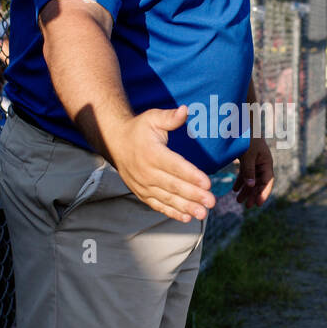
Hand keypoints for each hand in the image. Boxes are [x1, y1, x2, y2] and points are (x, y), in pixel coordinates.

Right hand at [107, 106, 214, 222]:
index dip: (191, 175)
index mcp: (151, 153)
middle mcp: (146, 172)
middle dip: (193, 195)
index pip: (174, 166)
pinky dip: (172, 212)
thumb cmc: (139, 129)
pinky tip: (187, 217)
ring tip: (203, 213)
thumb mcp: (152, 118)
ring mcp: (143, 185)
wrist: (115, 143)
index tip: (207, 183)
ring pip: (167, 198)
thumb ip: (170, 117)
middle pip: (173, 186)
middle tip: (211, 201)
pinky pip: (158, 205)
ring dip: (186, 207)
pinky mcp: (142, 193)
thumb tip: (185, 110)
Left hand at [233, 137, 273, 208]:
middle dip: (253, 195)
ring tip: (239, 201)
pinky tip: (235, 190)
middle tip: (247, 206)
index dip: (264, 193)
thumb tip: (250, 186)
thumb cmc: (247, 138)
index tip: (259, 204)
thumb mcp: (248, 155)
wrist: (241, 124)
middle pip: (259, 183)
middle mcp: (262, 164)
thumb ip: (249, 170)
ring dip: (246, 191)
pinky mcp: (247, 160)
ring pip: (251, 180)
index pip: (267, 181)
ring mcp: (255, 162)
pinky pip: (245, 174)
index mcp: (266, 163)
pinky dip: (240, 182)